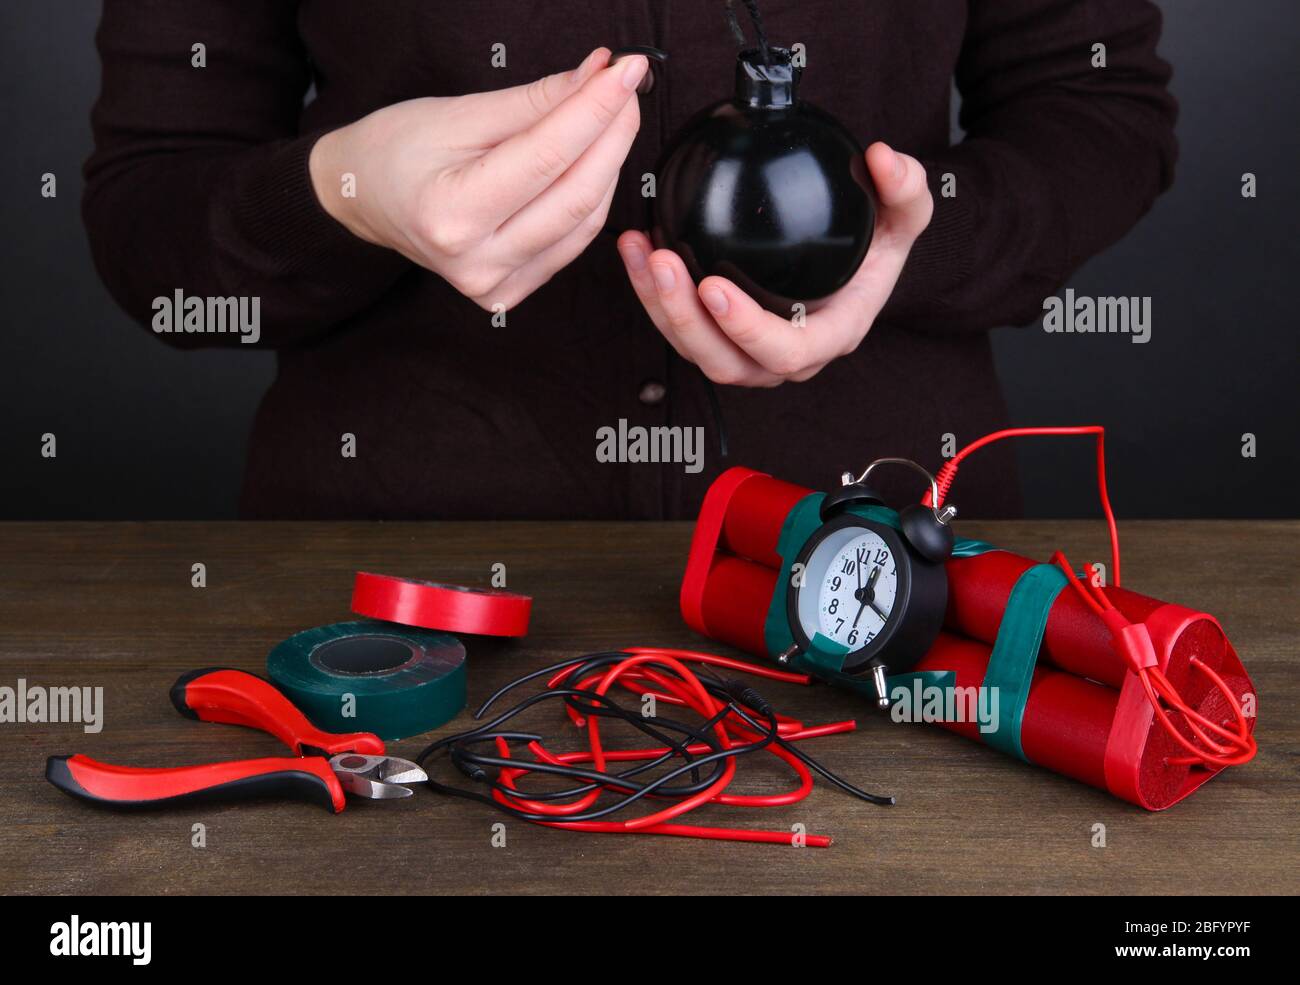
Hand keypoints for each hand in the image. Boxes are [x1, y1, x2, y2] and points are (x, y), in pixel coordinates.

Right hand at [310, 48, 646, 309]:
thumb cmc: (399, 150)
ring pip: (584, 223)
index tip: (625, 71)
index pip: (548, 157)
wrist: (366, 199)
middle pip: (576, 196)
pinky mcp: (512, 293)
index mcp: (451, 214)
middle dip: (612, 134)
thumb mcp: (459, 113)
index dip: (595, 109)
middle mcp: (475, 262)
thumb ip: (535, 102)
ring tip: (611, 117)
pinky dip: (590, 198)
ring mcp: (495, 286)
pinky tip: (592, 162)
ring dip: (608, 165)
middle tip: (627, 87)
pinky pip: (572, 243)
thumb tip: (597, 78)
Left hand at [617, 142, 932, 385]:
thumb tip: (884, 159)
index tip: (715, 287)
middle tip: (664, 263)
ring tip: (643, 252)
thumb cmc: (877, 246)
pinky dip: (650, 293)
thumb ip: (904, 188)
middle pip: (727, 361)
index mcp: (829, 334)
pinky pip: (678, 327)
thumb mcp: (904, 216)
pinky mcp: (718, 335)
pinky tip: (637, 249)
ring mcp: (748, 350)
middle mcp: (785, 354)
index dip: (747, 330)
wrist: (855, 261)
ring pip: (693, 349)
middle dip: (686, 318)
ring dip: (659, 306)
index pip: (786, 351)